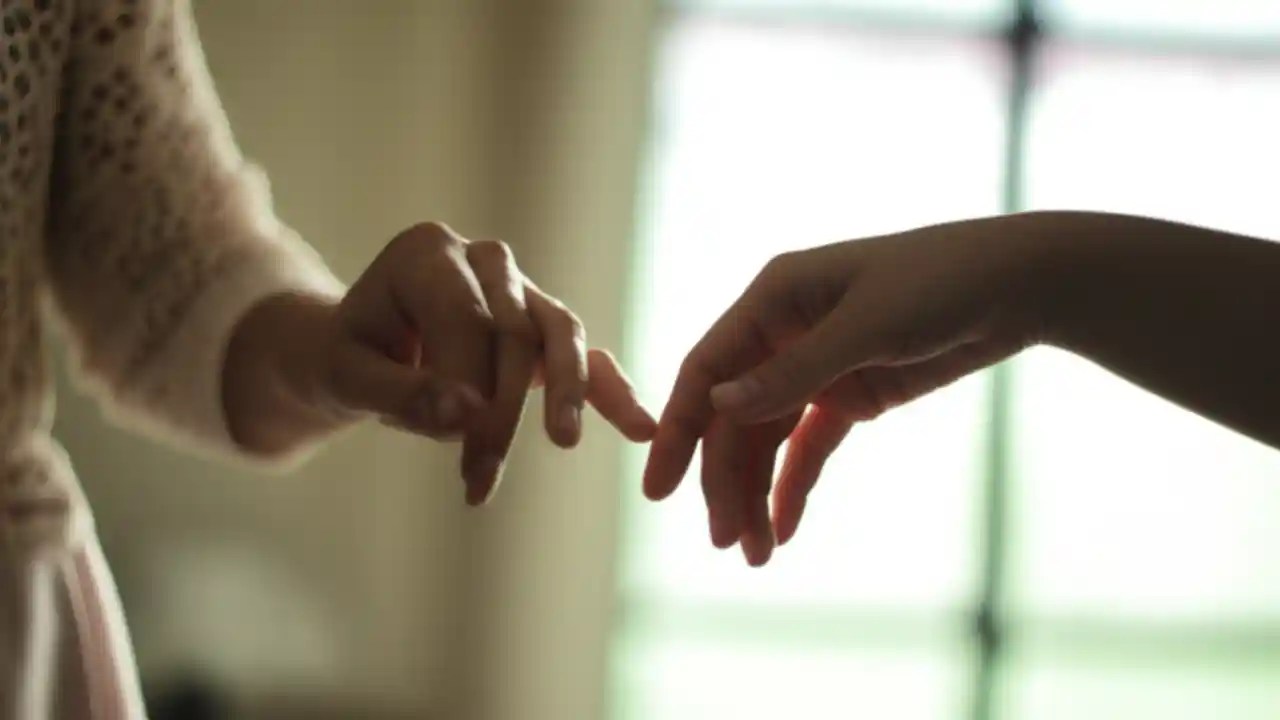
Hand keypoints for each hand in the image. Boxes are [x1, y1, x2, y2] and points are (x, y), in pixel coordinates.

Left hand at [227, 222, 656, 502]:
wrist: (358, 351)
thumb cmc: (348, 358)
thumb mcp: (349, 377)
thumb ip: (402, 393)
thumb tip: (465, 416)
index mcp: (427, 253)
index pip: (465, 318)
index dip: (469, 385)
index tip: (463, 449)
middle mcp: (482, 260)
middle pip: (512, 330)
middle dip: (503, 410)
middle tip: (481, 477)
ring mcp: (520, 289)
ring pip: (558, 332)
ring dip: (566, 392)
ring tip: (564, 440)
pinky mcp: (542, 324)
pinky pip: (582, 352)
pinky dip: (609, 388)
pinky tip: (640, 427)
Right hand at [642, 215, 1048, 565]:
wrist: (1017, 285)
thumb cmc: (942, 281)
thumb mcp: (869, 325)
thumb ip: (796, 370)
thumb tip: (720, 407)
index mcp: (773, 298)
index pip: (708, 369)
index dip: (679, 430)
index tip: (658, 490)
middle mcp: (783, 332)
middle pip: (734, 416)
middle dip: (725, 479)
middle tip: (725, 542)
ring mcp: (815, 365)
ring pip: (767, 438)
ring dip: (756, 492)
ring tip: (757, 554)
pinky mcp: (849, 393)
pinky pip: (808, 447)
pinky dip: (795, 486)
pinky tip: (785, 528)